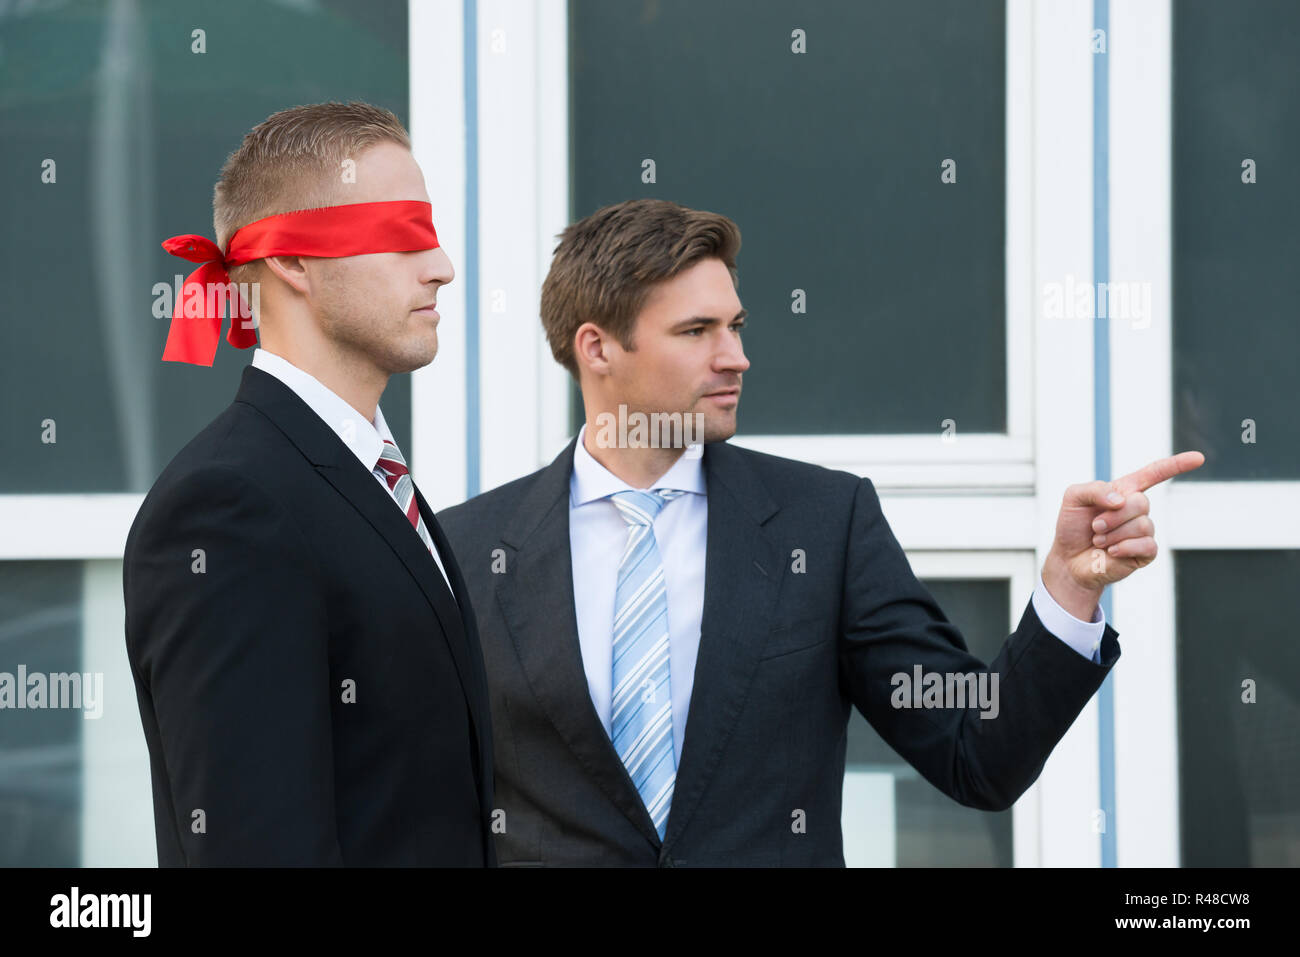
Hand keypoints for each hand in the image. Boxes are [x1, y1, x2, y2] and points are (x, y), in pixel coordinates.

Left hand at [1042, 451, 1205, 618]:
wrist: (1068, 559)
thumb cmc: (1072, 527)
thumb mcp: (1073, 499)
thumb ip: (1094, 489)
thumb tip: (1122, 499)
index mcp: (1124, 491)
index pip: (1154, 474)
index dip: (1176, 465)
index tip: (1199, 458)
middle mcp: (1137, 509)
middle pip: (1141, 502)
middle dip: (1113, 515)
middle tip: (1095, 527)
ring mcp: (1143, 531)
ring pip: (1142, 524)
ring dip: (1114, 533)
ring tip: (1099, 540)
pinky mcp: (1145, 553)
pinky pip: (1146, 545)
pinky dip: (1124, 547)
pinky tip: (1111, 551)